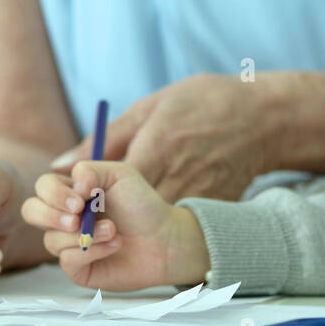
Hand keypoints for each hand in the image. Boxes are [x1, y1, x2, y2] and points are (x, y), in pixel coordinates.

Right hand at [20, 161, 209, 289]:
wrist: (165, 239)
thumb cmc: (142, 205)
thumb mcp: (119, 174)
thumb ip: (90, 170)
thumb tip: (70, 189)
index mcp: (70, 192)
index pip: (42, 187)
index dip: (54, 193)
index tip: (80, 199)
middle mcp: (64, 217)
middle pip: (31, 211)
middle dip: (52, 215)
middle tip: (78, 219)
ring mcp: (68, 244)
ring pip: (51, 240)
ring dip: (84, 235)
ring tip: (113, 231)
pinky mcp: (78, 268)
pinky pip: (68, 262)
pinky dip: (91, 252)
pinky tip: (114, 245)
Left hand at [49, 74, 273, 201]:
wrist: (264, 117)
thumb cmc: (203, 102)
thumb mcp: (149, 108)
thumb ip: (104, 139)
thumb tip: (59, 164)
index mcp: (153, 152)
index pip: (105, 193)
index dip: (83, 204)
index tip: (74, 202)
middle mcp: (173, 180)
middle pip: (125, 216)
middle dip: (104, 219)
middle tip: (94, 212)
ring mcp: (195, 196)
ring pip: (150, 223)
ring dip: (133, 221)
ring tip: (126, 210)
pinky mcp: (212, 206)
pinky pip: (177, 220)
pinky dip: (163, 217)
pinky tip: (158, 207)